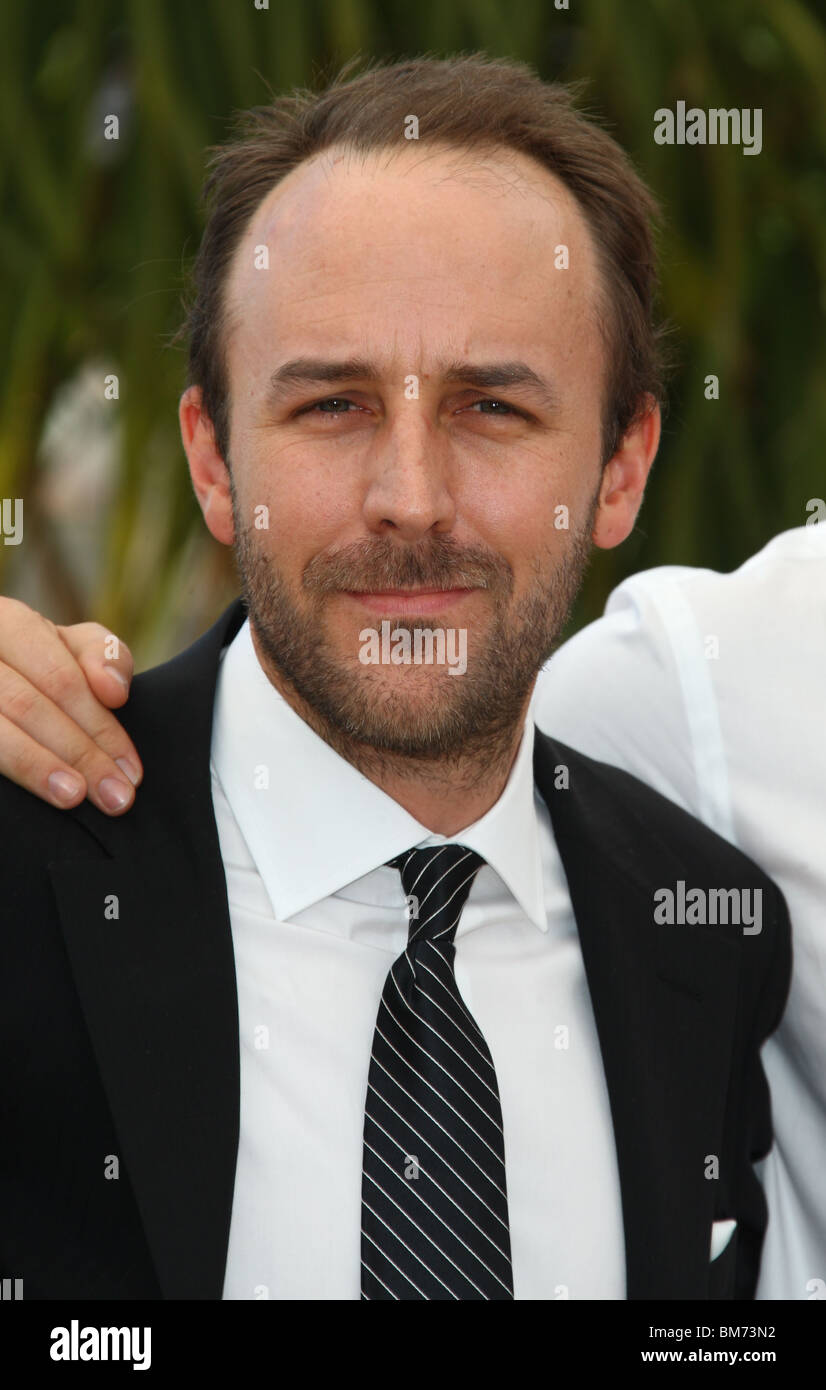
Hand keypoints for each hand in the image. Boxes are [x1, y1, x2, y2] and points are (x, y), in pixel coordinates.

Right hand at [0, 597, 141, 813]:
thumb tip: (113, 691)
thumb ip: (102, 656)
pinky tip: (33, 796)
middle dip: (79, 754)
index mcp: (7, 621)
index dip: (100, 727)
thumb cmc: (35, 662)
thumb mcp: (69, 647)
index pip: (61, 678)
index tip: (131, 770)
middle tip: (115, 797)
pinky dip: (14, 770)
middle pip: (28, 705)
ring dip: (37, 767)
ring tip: (74, 797)